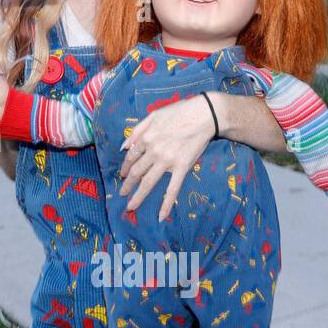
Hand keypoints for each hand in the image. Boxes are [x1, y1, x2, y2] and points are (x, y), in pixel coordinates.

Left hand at [119, 93, 214, 221]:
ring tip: (131, 206)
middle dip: (127, 183)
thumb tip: (124, 145)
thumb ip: (137, 130)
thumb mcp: (154, 115)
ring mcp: (167, 161)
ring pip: (149, 182)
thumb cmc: (180, 111)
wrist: (205, 115)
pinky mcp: (181, 168)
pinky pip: (172, 189)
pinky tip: (160, 216)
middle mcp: (154, 151)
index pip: (131, 156)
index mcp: (146, 138)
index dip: (125, 166)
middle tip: (122, 193)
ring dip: (138, 196)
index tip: (122, 174)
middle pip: (136, 172)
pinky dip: (166, 203)